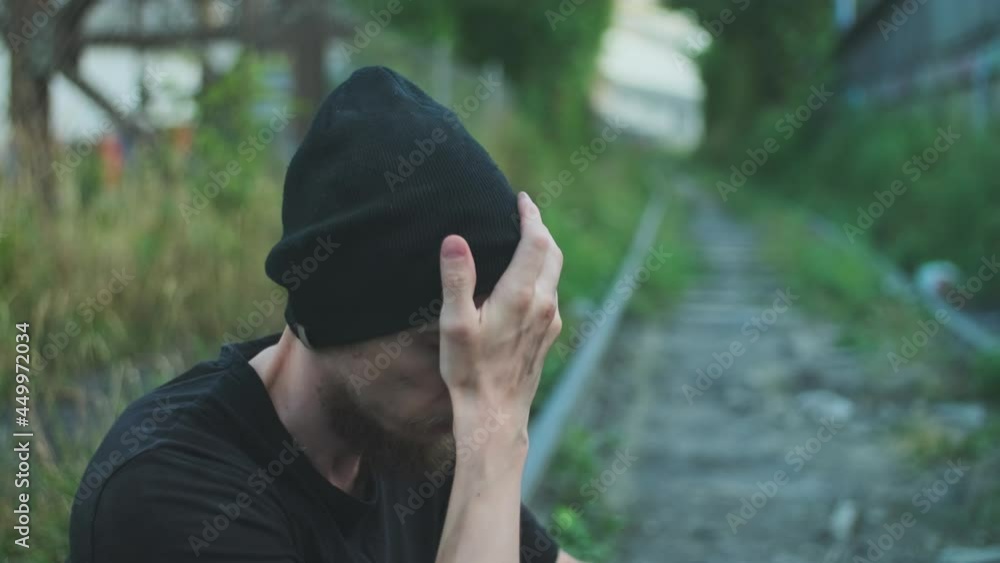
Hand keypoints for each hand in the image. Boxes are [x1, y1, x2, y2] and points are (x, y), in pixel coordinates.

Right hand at [438, 191, 562, 446]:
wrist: (495, 416)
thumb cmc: (469, 371)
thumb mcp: (455, 324)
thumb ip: (457, 279)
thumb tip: (455, 239)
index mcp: (520, 295)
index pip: (536, 241)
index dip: (531, 216)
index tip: (522, 199)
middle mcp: (542, 304)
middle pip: (552, 253)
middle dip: (540, 228)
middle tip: (524, 212)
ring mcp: (549, 321)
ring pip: (554, 273)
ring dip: (543, 251)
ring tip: (524, 239)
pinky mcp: (548, 336)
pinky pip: (551, 293)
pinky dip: (542, 275)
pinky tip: (526, 281)